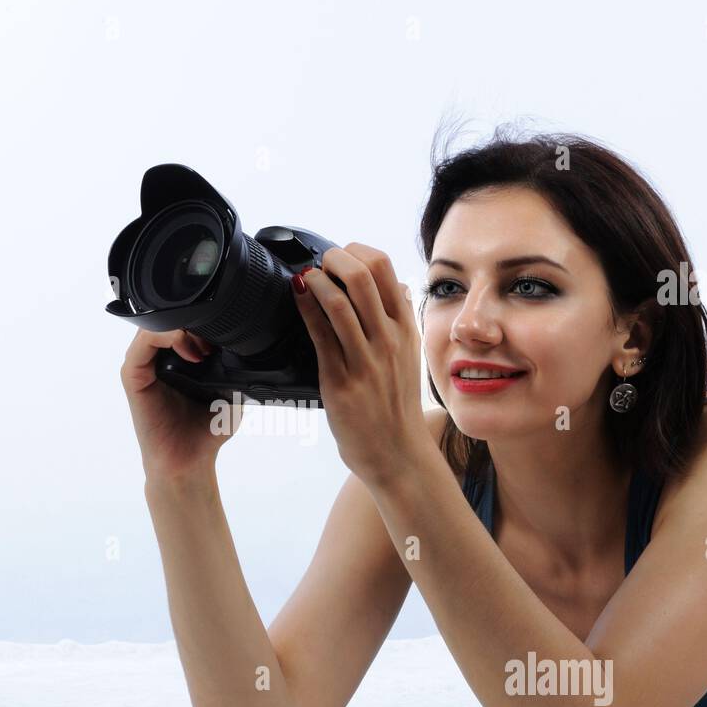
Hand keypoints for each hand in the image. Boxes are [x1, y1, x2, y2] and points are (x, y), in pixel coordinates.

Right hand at [119, 328, 238, 480]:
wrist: (189, 461)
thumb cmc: (207, 430)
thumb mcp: (231, 390)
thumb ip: (234, 365)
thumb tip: (248, 343)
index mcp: (178, 356)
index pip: (184, 320)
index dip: (205, 318)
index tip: (227, 333)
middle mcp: (158, 357)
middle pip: (169, 318)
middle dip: (194, 320)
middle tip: (216, 340)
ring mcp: (143, 365)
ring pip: (155, 325)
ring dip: (183, 328)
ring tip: (205, 350)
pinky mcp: (132, 376)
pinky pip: (142, 345)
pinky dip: (165, 339)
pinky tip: (191, 354)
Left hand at [291, 243, 433, 487]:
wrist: (396, 453)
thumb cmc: (395, 405)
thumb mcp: (408, 356)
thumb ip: (399, 320)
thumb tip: (394, 285)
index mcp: (405, 328)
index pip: (386, 269)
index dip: (358, 253)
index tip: (341, 256)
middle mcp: (388, 340)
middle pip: (364, 276)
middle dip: (335, 258)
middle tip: (320, 261)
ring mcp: (366, 361)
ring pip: (341, 303)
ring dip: (317, 280)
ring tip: (306, 276)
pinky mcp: (341, 382)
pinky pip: (321, 335)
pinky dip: (306, 308)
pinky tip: (297, 296)